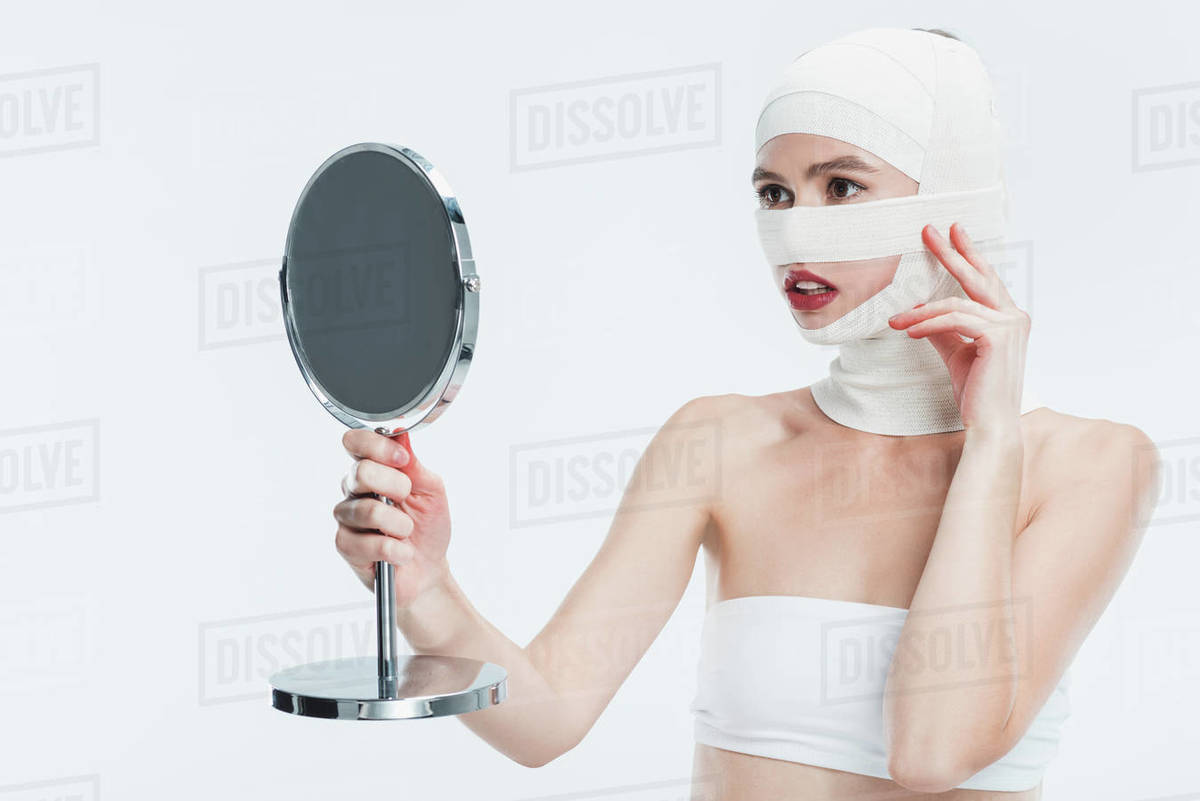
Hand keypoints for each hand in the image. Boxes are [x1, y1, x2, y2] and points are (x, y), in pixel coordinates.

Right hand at [333, 430, 451, 607]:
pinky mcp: (346, 546)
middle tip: (408, 499)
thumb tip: (401, 434)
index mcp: (373, 470)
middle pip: (361, 473)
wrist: (429, 568)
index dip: (378, 447)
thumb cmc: (428, 527)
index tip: (402, 459)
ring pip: (366, 510)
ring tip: (407, 532)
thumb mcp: (431, 491)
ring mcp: (347, 518)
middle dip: (396, 486)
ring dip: (399, 524)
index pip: (355, 443)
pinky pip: (367, 543)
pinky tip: (401, 552)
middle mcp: (354, 490)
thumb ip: (414, 464)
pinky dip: (394, 549)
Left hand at [887, 223, 1030, 432]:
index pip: (985, 280)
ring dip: (920, 313)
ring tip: (895, 320)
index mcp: (1009, 318)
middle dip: (951, 252)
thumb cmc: (977, 392)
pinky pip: (953, 320)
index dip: (968, 254)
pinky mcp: (998, 336)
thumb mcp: (957, 353)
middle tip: (929, 230)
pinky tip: (908, 331)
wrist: (990, 424)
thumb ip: (944, 330)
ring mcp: (1011, 324)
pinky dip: (927, 324)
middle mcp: (1015, 316)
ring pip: (955, 304)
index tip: (951, 232)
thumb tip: (920, 311)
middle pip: (978, 276)